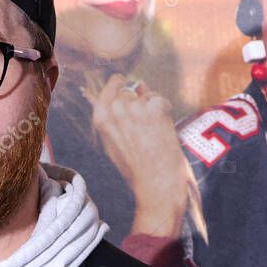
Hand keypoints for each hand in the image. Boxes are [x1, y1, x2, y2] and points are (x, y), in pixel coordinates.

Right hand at [90, 74, 188, 237]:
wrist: (155, 181)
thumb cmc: (135, 167)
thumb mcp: (112, 142)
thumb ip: (113, 116)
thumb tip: (125, 90)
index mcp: (100, 117)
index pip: (113, 84)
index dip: (124, 87)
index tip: (132, 95)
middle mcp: (115, 108)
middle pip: (131, 88)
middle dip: (140, 100)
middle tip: (144, 124)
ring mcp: (135, 107)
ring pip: (148, 94)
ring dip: (153, 107)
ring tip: (153, 131)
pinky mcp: (154, 108)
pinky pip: (160, 99)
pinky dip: (165, 110)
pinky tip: (162, 130)